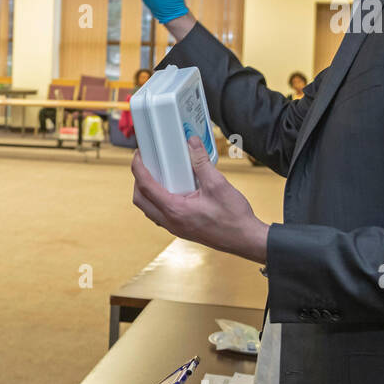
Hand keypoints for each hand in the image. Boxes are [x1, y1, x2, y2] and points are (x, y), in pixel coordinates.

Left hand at [131, 137, 269, 262]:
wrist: (246, 239)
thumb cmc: (233, 217)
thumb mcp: (217, 184)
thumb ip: (201, 162)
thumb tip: (192, 143)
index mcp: (175, 210)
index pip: (145, 187)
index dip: (138, 168)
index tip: (138, 155)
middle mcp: (170, 222)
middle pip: (140, 200)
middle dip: (138, 180)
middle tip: (145, 165)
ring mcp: (175, 228)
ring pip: (148, 210)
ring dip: (147, 193)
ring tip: (157, 175)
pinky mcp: (181, 229)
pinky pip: (160, 215)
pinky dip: (158, 201)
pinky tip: (172, 190)